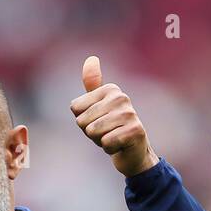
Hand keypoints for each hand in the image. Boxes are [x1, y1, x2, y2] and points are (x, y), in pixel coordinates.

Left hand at [70, 55, 159, 177]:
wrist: (133, 152)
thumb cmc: (112, 129)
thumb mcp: (98, 106)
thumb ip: (92, 84)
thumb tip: (91, 58)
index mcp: (110, 89)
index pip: (75, 108)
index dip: (83, 121)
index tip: (99, 122)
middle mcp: (121, 97)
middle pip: (83, 121)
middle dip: (91, 133)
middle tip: (106, 132)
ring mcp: (130, 113)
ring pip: (93, 131)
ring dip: (100, 140)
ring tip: (112, 138)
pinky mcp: (135, 130)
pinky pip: (106, 142)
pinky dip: (109, 148)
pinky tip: (120, 146)